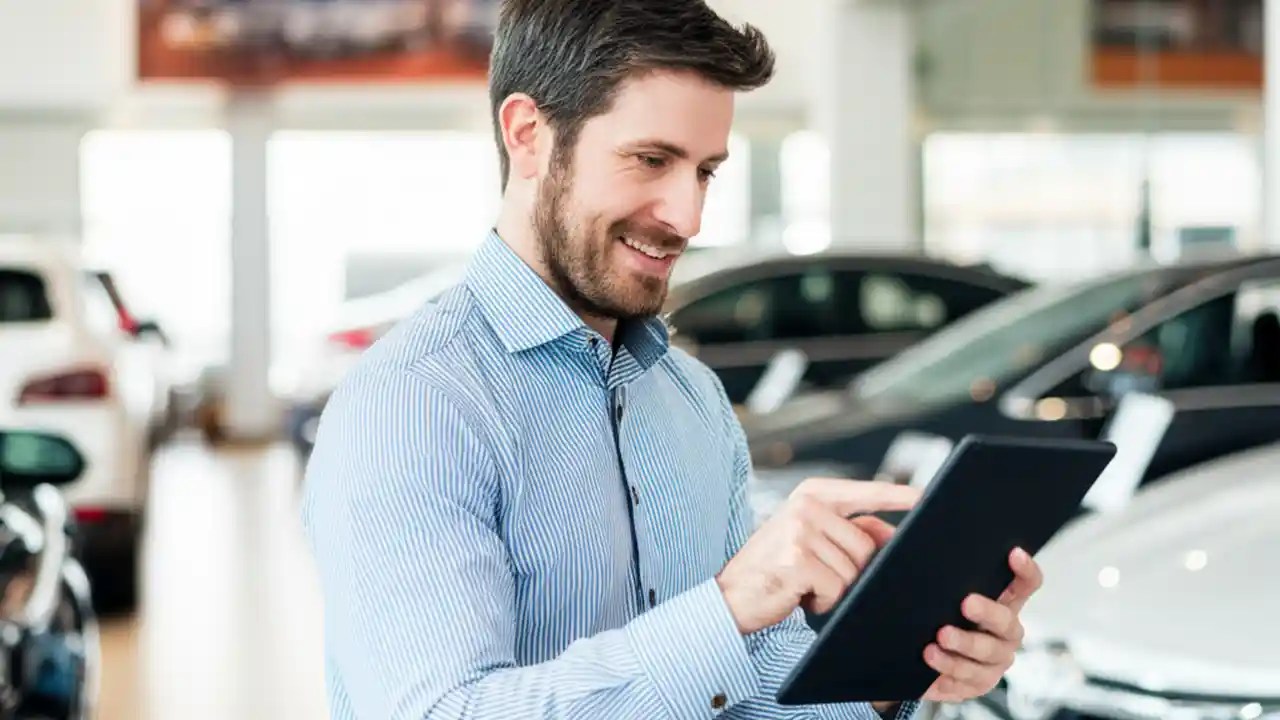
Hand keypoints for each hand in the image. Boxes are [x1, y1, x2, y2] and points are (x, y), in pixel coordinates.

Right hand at [716, 478, 920, 635]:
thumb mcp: (810, 539)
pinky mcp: (798, 559)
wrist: (729, 595)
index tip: (928, 496)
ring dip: (833, 588)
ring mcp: (801, 530)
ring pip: (853, 570)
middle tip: (814, 573)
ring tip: (802, 583)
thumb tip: (890, 531)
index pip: (867, 493)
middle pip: (866, 545)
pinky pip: (836, 588)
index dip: (901, 496)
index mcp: (812, 493)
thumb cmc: (772, 568)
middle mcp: (807, 506)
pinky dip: (821, 601)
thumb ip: (850, 530)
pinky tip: (797, 593)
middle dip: (849, 570)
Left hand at [922, 547, 1044, 702]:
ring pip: (989, 652)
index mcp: (1000, 600)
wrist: (911, 656)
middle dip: (988, 612)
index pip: (1026, 583)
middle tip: (966, 603)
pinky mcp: (977, 683)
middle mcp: (1004, 630)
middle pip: (1008, 620)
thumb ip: (921, 558)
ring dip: (965, 643)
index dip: (1025, 568)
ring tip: (940, 636)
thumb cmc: (928, 611)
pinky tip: (931, 657)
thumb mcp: (928, 584)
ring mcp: (993, 659)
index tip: (1013, 553)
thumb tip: (892, 527)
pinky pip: (968, 678)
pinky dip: (949, 668)